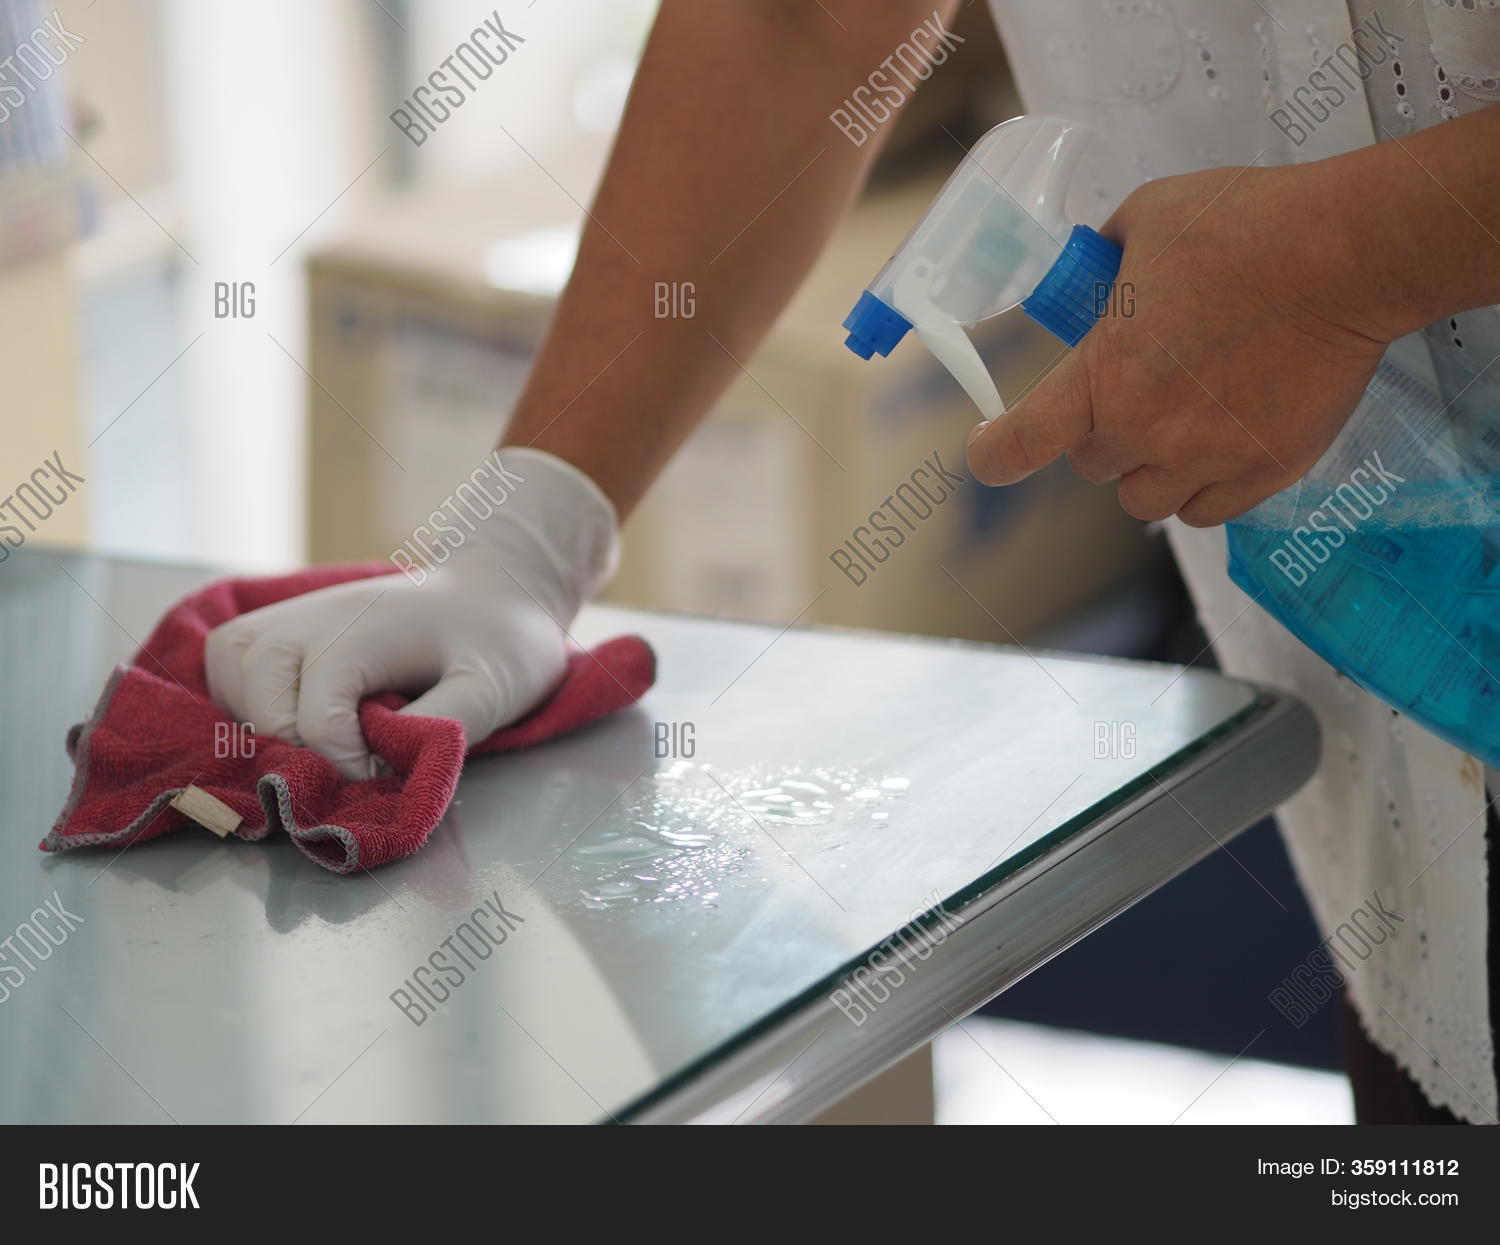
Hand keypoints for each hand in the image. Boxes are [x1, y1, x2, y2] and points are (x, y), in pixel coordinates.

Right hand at [205, 449, 618, 779]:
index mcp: (363, 628)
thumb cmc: (500, 637)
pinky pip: (228, 664)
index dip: (346, 767)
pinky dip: (243, 701)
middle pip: (256, 694)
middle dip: (294, 748)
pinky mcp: (281, 624)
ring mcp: (290, 614)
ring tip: (315, 746)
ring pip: (228, 672)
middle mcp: (312, 614)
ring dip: (257, 722)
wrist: (495, 588)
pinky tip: (291, 722)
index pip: (317, 717)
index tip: (387, 778)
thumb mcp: (497, 685)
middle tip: (347, 768)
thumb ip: (445, 726)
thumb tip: (386, 767)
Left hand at [967, 162, 1393, 525]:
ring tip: (1179, 423)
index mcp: (1101, 378)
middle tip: (1135, 390)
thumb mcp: (1148, 219)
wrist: (1347, 255)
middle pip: (1092, 466)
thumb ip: (1106, 258)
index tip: (990, 450)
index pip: (1019, 445)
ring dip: (1148, 470)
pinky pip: (1208, 512)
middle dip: (1101, 434)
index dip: (995, 454)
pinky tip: (1218, 446)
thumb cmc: (1247, 228)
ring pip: (1146, 501)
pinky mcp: (1264, 472)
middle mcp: (1145, 432)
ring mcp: (1206, 460)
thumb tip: (1095, 269)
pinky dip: (1204, 489)